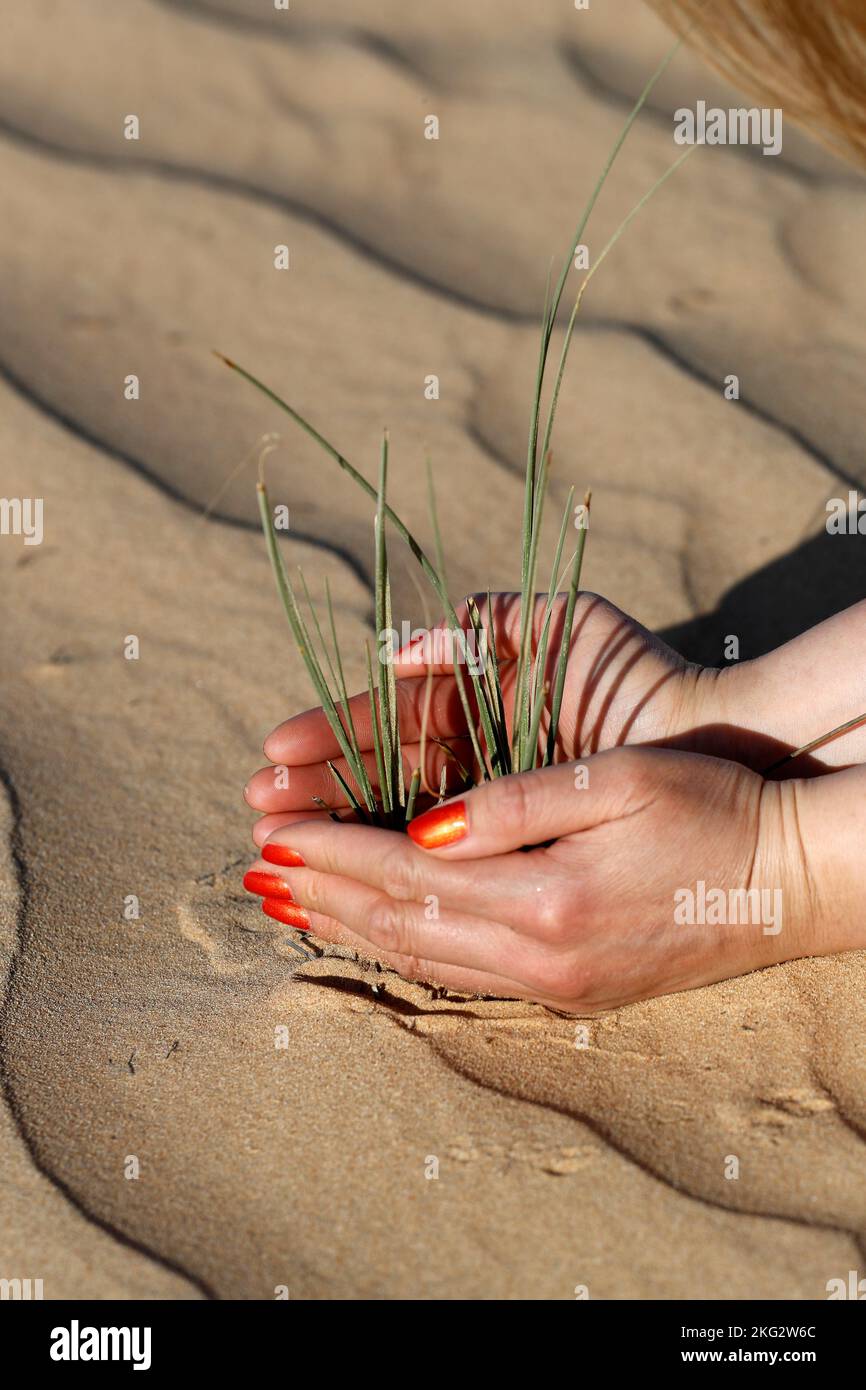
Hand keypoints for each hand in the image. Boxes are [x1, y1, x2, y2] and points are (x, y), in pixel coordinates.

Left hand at [243, 746, 835, 1011]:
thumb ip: (515, 805)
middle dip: (323, 893)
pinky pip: (464, 976)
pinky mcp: (574, 991)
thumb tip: (421, 826)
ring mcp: (558, 985)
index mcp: (546, 898)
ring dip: (352, 928)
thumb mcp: (619, 782)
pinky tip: (381, 933)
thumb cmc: (713, 810)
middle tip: (254, 872)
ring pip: (426, 959)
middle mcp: (542, 957)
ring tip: (293, 905)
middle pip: (402, 925)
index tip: (274, 830)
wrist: (795, 881)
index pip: (406, 874)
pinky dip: (406, 951)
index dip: (334, 850)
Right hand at [245, 591, 729, 843]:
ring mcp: (495, 811)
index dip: (332, 738)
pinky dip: (392, 867)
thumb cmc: (645, 681)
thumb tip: (403, 647)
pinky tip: (341, 879)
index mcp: (479, 711)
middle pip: (381, 780)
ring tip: (278, 842)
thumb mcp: (570, 634)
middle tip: (257, 804)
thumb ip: (492, 626)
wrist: (721, 742)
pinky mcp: (515, 852)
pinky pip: (444, 864)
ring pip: (401, 826)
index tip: (275, 749)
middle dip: (318, 790)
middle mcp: (479, 764)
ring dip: (339, 833)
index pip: (390, 727)